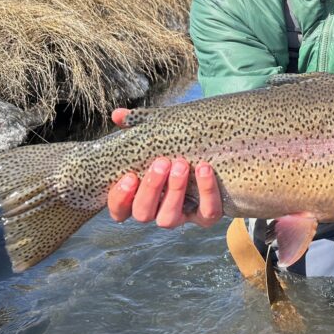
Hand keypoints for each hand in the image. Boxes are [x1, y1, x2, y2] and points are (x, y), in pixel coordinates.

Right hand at [107, 110, 221, 228]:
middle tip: (162, 162)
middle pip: (143, 213)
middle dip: (151, 188)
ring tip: (181, 165)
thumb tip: (118, 115)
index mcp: (138, 197)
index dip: (120, 198)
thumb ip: (136, 126)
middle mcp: (156, 211)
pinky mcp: (206, 216)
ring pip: (169, 218)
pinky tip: (205, 169)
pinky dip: (206, 192)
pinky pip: (207, 213)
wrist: (216, 155)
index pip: (119, 210)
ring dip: (175, 191)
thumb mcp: (156, 136)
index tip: (129, 176)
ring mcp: (181, 216)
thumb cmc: (174, 149)